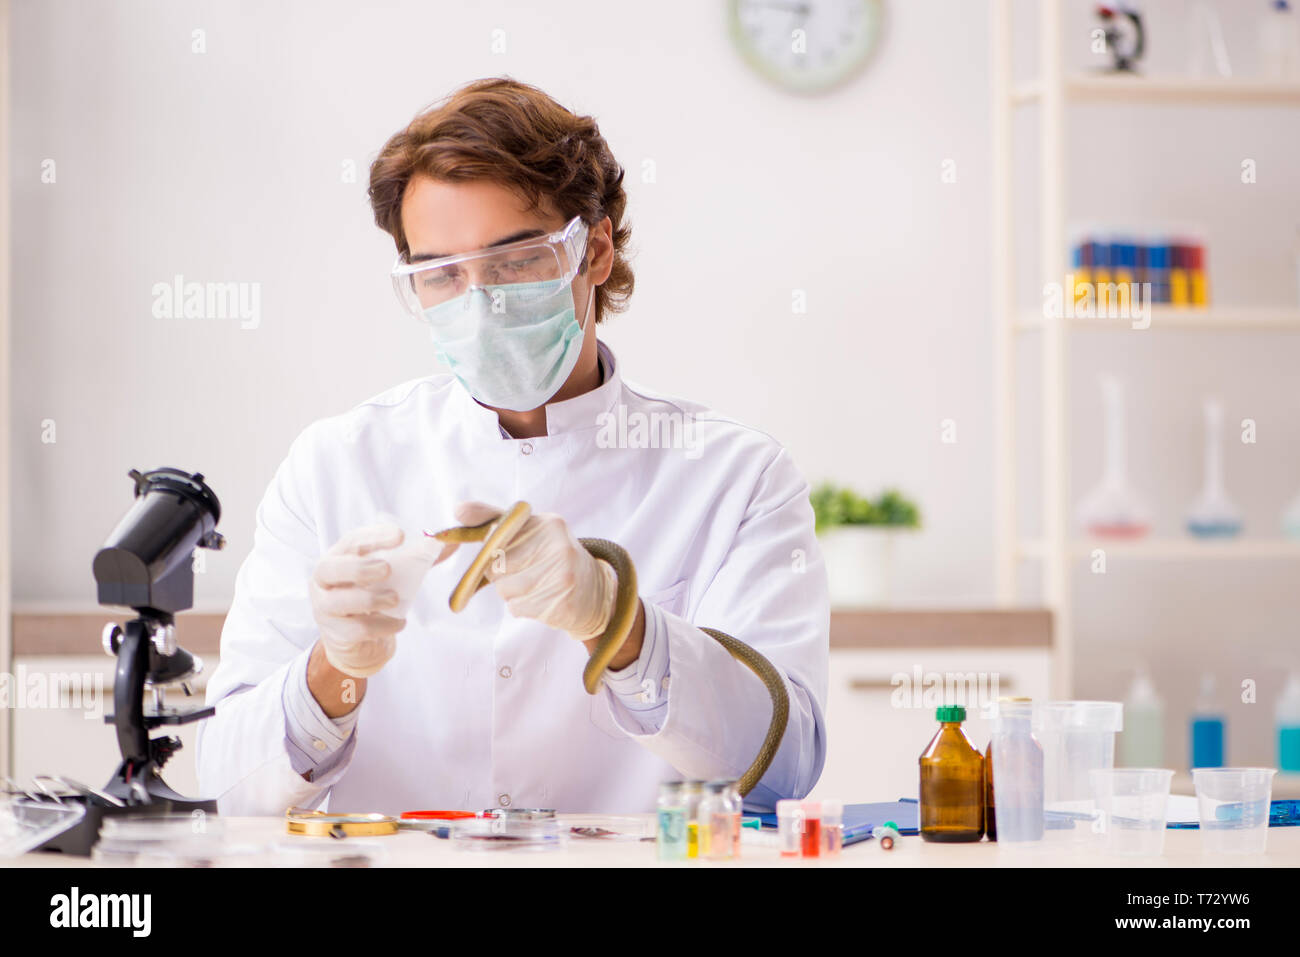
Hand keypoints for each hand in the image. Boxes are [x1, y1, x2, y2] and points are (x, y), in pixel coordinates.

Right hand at [310, 524, 406, 676]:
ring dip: (371, 599)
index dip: (374, 536)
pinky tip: (398, 622)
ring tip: (394, 599)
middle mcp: (325, 579)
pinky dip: (382, 625)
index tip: (400, 536)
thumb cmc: (374, 595)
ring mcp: (325, 607)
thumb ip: (419, 557)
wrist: (359, 640)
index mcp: (340, 556)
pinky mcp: (335, 632)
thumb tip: (452, 540)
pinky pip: (357, 629)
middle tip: (387, 569)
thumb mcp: (394, 573)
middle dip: (360, 568)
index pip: (352, 540)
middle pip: (331, 568)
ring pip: (340, 601)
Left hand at [436, 502, 617, 640]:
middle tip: (525, 571)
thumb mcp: (529, 530)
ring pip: (505, 590)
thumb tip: (458, 509)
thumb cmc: (551, 556)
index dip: (494, 550)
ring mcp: (563, 577)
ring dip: (512, 592)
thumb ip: (493, 517)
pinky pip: (518, 608)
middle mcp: (558, 547)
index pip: (497, 537)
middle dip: (502, 574)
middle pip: (498, 567)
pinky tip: (542, 599)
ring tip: (535, 585)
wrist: (594, 590)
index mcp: (548, 524)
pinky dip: (523, 607)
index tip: (503, 553)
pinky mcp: (562, 604)